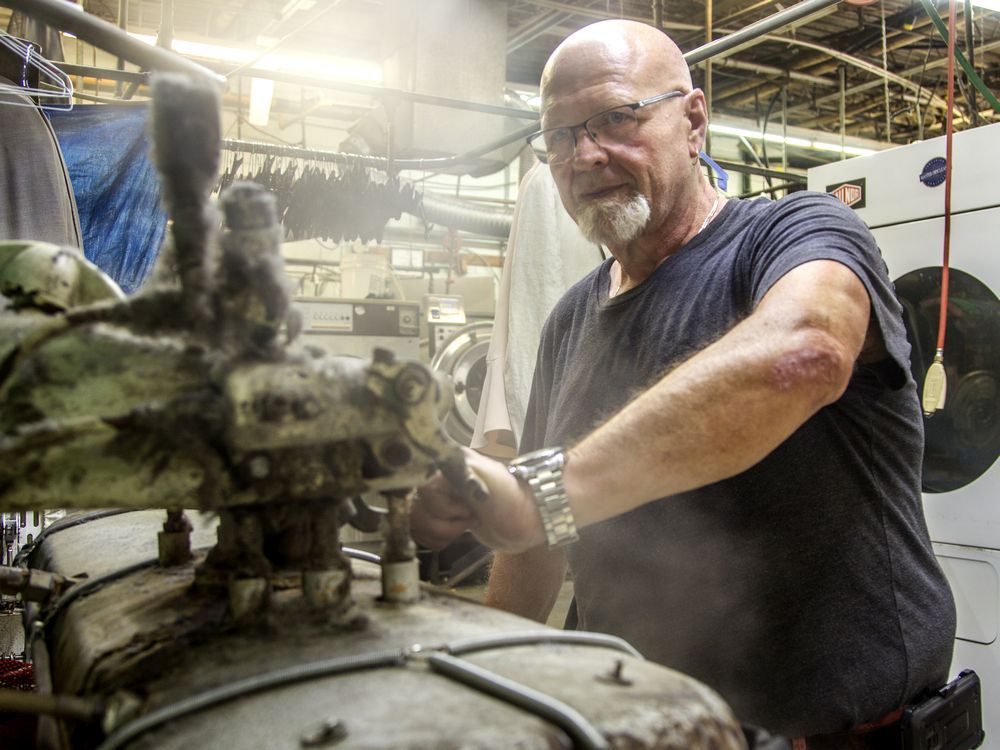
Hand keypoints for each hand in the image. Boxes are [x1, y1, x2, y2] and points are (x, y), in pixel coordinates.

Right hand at [412, 448, 545, 553]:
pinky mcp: (442, 519)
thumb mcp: (487, 480)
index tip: (464, 510)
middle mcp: (439, 480)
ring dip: (443, 532)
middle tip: (470, 517)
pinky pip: (422, 533)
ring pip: (417, 523)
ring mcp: (440, 500)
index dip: (441, 507)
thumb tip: (433, 478)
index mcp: (448, 465)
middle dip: (444, 523)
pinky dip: (439, 540)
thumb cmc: (512, 498)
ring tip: (468, 525)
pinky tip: (460, 534)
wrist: (528, 521)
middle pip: (416, 509)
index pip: (423, 490)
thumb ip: (458, 474)